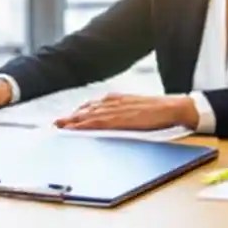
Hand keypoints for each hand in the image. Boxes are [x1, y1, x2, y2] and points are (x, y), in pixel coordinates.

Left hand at [55, 93, 198, 130]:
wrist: (172, 108)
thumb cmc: (156, 110)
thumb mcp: (134, 107)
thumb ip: (120, 111)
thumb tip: (110, 118)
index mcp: (115, 99)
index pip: (91, 106)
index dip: (77, 113)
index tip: (65, 119)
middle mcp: (112, 102)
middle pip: (85, 110)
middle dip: (70, 117)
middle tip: (55, 124)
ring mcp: (115, 109)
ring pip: (88, 115)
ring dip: (72, 121)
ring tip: (59, 127)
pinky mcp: (120, 118)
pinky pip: (98, 122)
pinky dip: (84, 125)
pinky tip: (75, 129)